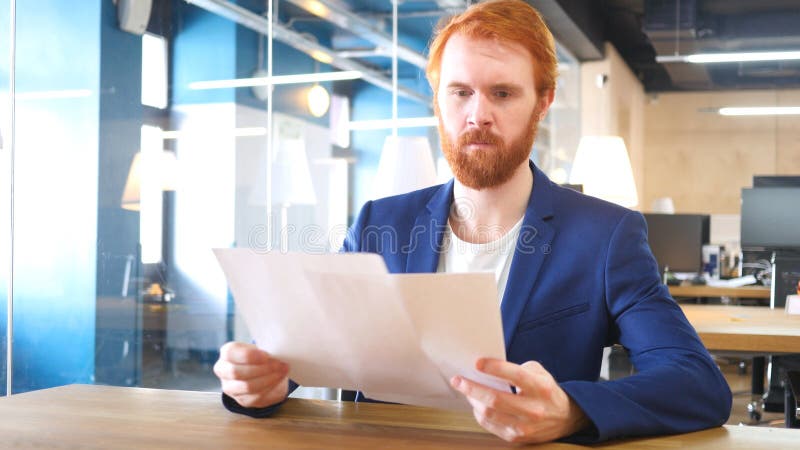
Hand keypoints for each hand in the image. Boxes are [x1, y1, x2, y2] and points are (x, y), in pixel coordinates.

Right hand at [213, 342, 289, 408]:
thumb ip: (264, 349)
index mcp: (227, 353)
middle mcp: (223, 371)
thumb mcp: (260, 348)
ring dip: (268, 379)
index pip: (230, 353)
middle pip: (236, 372)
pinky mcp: (242, 400)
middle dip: (261, 368)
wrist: (264, 372)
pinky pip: (256, 396)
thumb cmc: (261, 356)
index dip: (248, 355)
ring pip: (247, 387)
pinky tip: (279, 380)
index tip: (266, 355)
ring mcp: (231, 388)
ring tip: (282, 371)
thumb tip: (276, 352)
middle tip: (279, 364)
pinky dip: (270, 387)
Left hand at [450, 358, 588, 443]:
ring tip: (465, 390)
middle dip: (472, 388)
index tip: (477, 362)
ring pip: (489, 414)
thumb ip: (516, 368)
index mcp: (540, 388)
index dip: (494, 368)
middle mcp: (533, 409)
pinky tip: (477, 404)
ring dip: (472, 400)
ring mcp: (525, 426)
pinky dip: (479, 413)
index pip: (515, 376)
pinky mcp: (517, 438)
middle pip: (495, 399)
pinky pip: (490, 425)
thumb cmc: (547, 391)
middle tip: (458, 379)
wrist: (566, 418)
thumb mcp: (540, 373)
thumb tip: (487, 368)